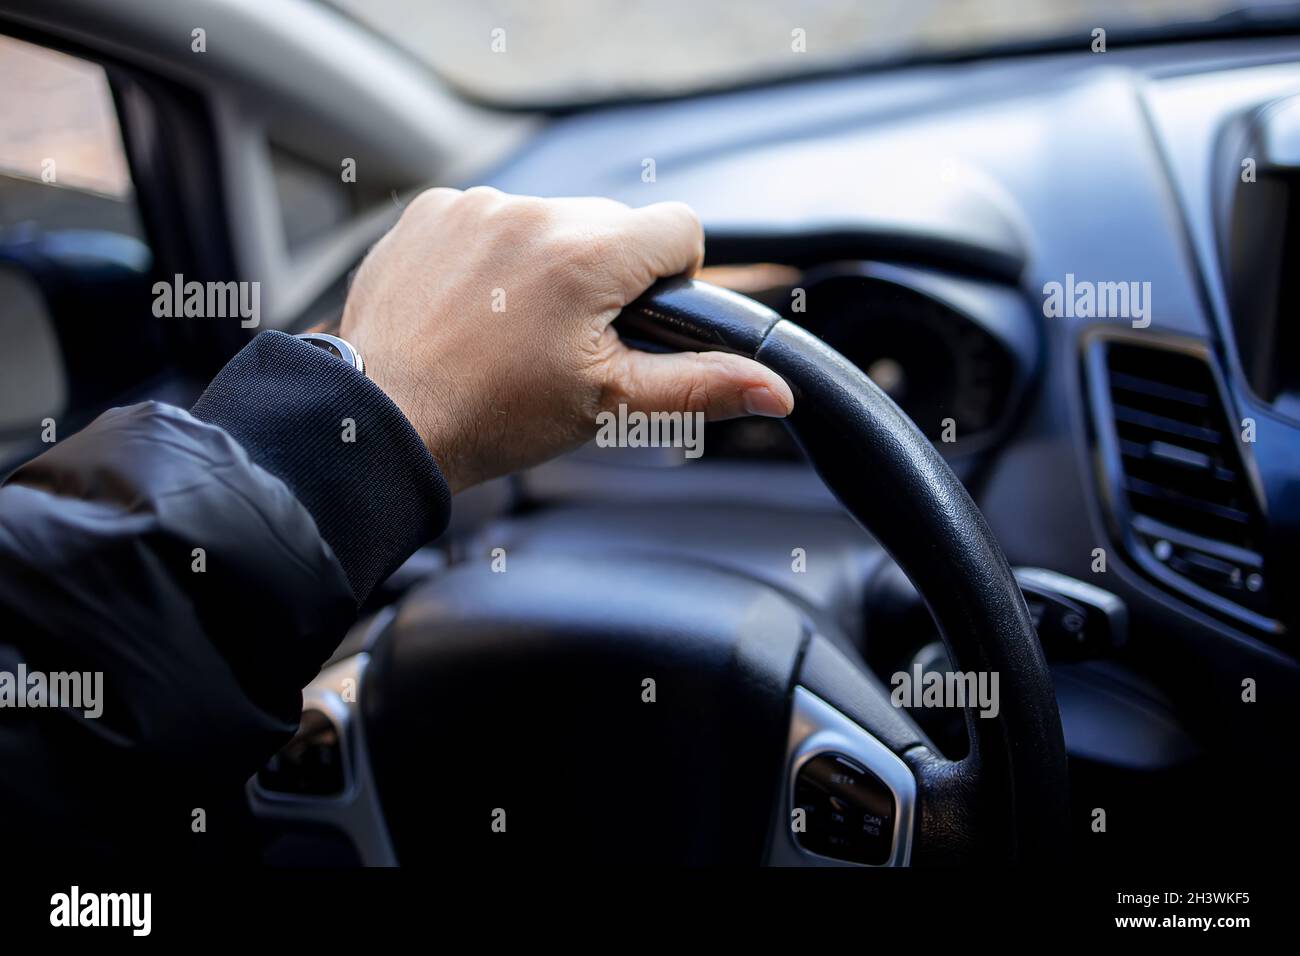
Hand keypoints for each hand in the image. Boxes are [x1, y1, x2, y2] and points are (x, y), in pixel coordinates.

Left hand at [340, 186, 793, 492]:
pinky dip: (494, 253)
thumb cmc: (494, 418)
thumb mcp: (609, 406)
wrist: (385, 422)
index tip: (635, 319)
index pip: (679, 228)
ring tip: (513, 327)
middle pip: (614, 224)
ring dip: (549, 261)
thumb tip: (777, 392)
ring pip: (553, 219)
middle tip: (568, 338)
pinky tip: (473, 308)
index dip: (671, 278)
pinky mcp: (432, 210)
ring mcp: (476, 206)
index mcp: (587, 256)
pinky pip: (492, 216)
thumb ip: (700, 388)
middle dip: (608, 274)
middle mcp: (533, 212)